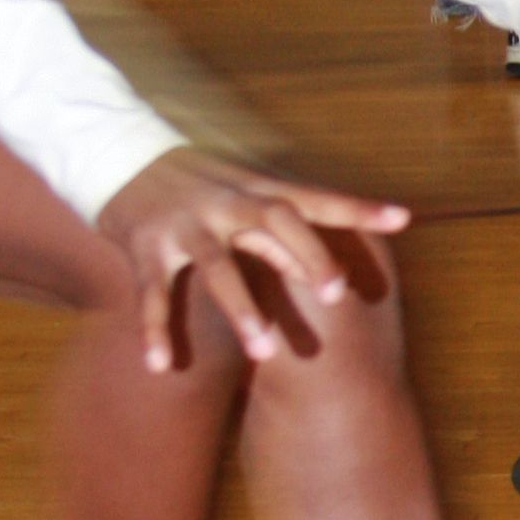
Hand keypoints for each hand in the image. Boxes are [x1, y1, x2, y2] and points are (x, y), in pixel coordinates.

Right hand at [98, 150, 409, 375]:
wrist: (116, 154)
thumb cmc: (199, 185)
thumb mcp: (244, 196)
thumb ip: (286, 230)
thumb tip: (327, 267)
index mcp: (255, 190)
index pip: (315, 198)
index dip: (358, 208)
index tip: (403, 218)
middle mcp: (225, 203)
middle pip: (273, 222)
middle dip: (306, 256)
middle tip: (337, 295)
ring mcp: (185, 224)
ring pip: (217, 267)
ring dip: (240, 310)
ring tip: (262, 354)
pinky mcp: (146, 247)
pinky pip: (152, 293)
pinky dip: (155, 330)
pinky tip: (162, 366)